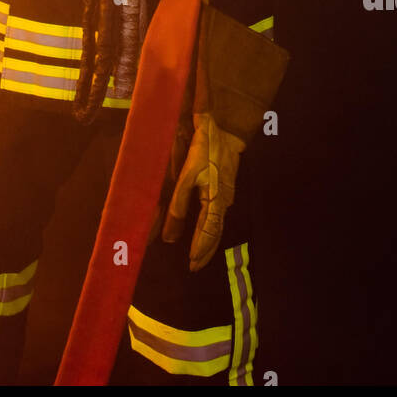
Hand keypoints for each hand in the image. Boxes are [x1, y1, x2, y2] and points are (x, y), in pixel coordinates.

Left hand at [162, 112, 245, 271]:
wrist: (226, 130)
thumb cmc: (205, 150)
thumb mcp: (189, 175)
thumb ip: (178, 204)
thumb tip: (169, 235)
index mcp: (214, 200)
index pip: (207, 233)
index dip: (200, 249)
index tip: (192, 263)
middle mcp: (223, 201)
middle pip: (215, 233)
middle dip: (205, 251)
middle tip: (195, 266)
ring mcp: (226, 195)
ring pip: (218, 226)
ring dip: (209, 242)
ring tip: (199, 256)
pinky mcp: (225, 189)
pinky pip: (219, 216)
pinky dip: (212, 229)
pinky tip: (207, 232)